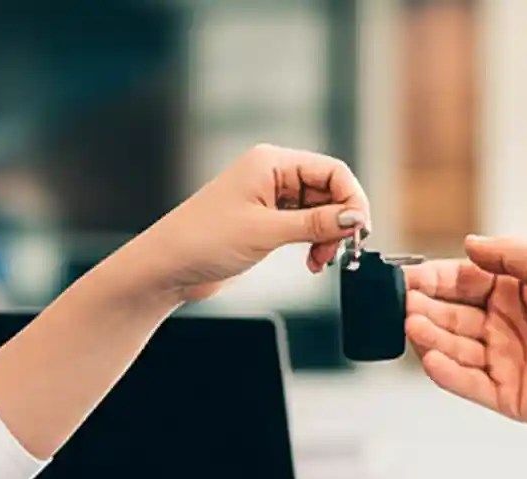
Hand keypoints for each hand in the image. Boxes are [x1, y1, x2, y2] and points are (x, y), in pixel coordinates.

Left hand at [137, 143, 369, 301]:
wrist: (168, 267)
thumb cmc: (203, 240)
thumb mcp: (266, 232)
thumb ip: (315, 224)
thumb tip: (355, 218)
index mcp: (271, 162)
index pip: (333, 171)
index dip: (352, 199)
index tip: (359, 230)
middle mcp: (273, 175)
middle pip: (330, 190)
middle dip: (340, 221)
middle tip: (339, 251)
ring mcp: (270, 198)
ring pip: (321, 211)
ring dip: (328, 236)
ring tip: (319, 260)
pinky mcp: (268, 220)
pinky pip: (306, 226)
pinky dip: (314, 243)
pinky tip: (311, 261)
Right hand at [403, 235, 526, 429]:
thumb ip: (505, 253)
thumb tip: (468, 244)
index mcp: (516, 291)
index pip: (461, 282)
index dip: (433, 279)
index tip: (406, 277)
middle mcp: (507, 326)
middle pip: (452, 316)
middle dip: (424, 308)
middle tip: (401, 303)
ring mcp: (506, 361)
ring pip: (455, 349)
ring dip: (430, 337)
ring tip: (411, 324)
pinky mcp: (509, 395)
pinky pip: (469, 384)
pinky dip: (447, 372)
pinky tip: (430, 356)